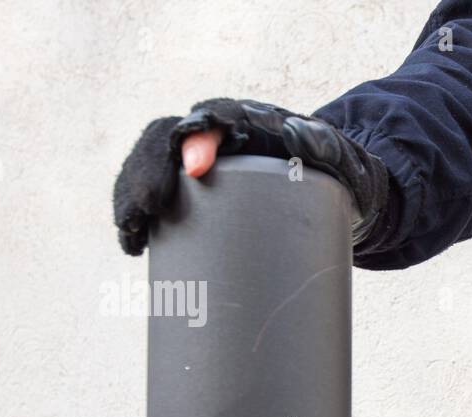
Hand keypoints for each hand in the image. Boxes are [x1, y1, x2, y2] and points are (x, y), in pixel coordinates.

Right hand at [112, 98, 389, 254]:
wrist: (340, 191)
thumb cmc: (340, 173)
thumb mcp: (341, 159)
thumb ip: (326, 144)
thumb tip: (298, 132)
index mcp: (248, 121)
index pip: (212, 118)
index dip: (194, 138)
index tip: (194, 169)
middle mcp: (215, 136)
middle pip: (165, 141)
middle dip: (147, 171)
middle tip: (145, 211)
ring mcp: (201, 163)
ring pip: (150, 166)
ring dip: (131, 197)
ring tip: (130, 233)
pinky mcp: (195, 192)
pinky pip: (154, 196)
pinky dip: (137, 216)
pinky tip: (133, 244)